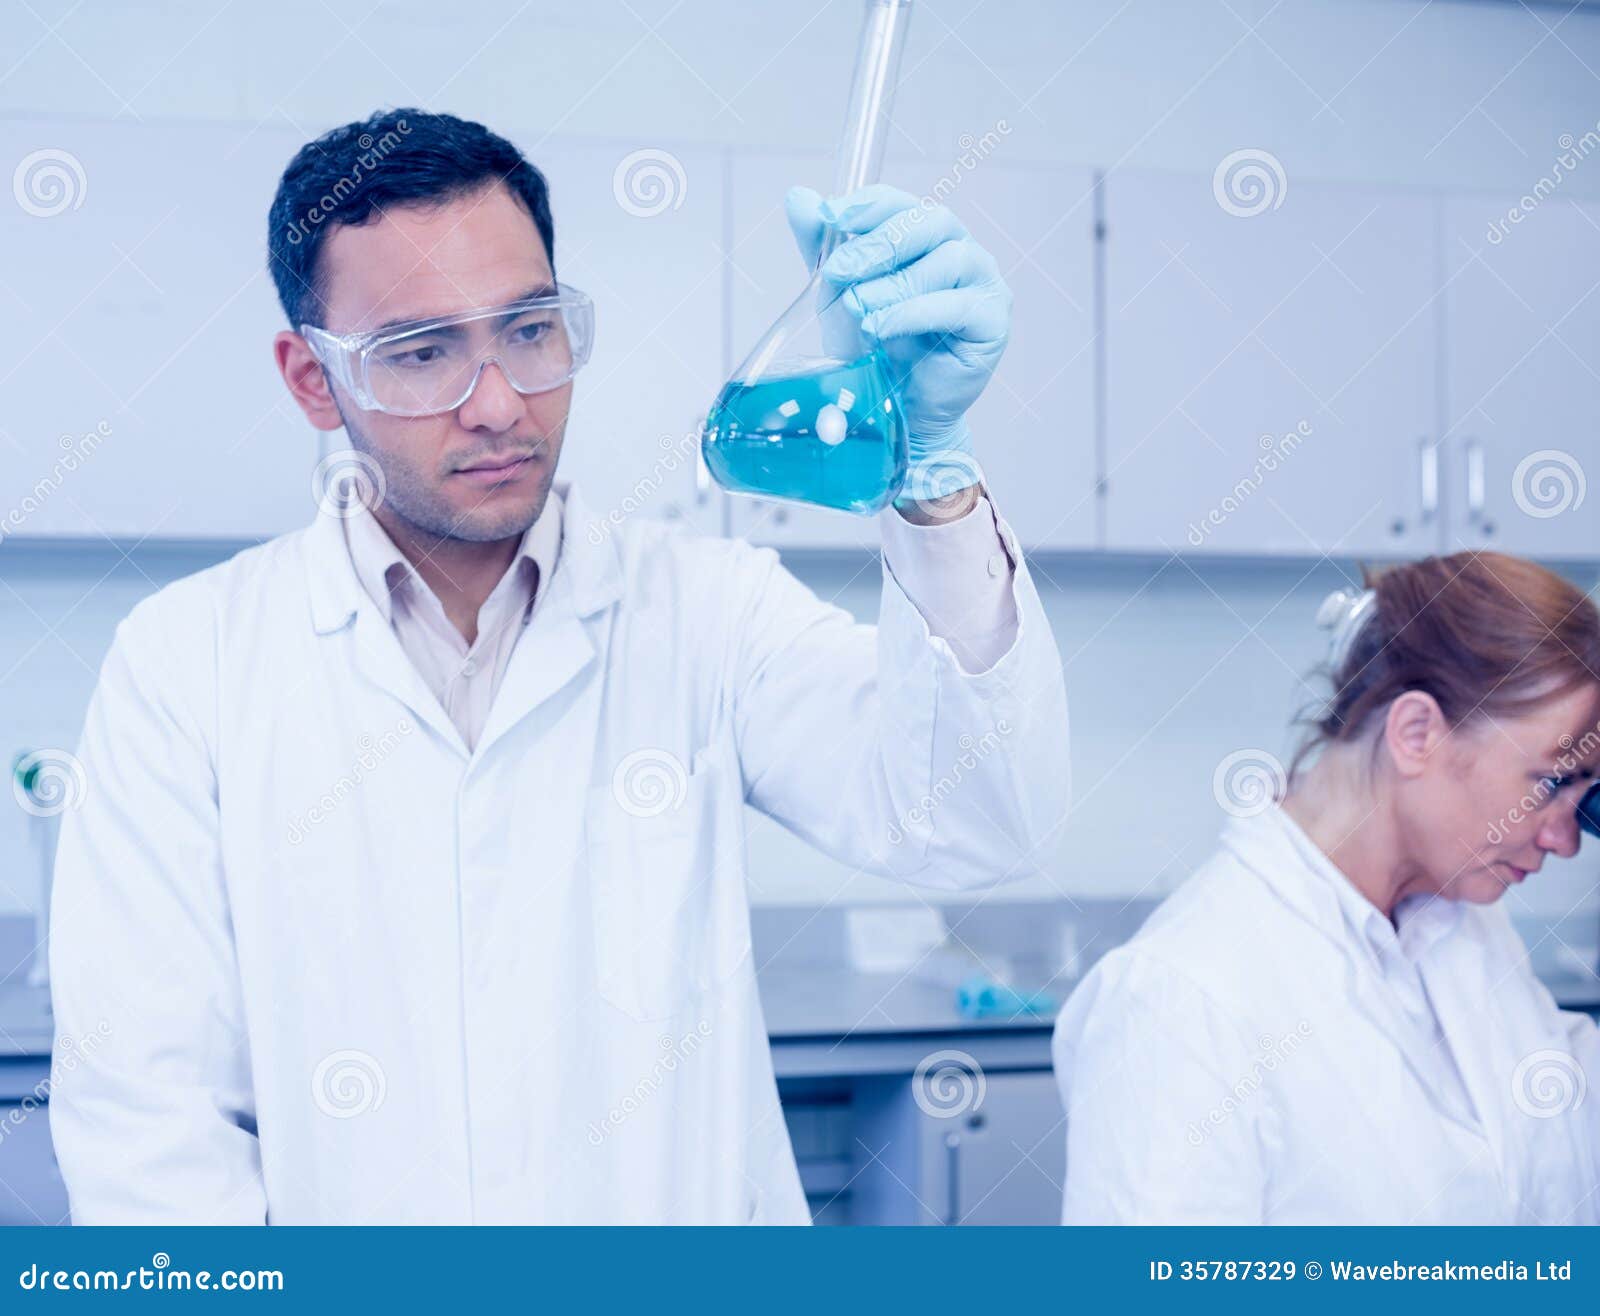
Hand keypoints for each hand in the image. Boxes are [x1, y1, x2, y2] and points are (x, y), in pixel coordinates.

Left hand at [785, 183, 1011, 506]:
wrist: (895, 409)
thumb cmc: (873, 348)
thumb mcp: (838, 294)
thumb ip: (822, 248)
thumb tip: (798, 197)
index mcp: (926, 238)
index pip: (903, 203)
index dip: (868, 204)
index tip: (831, 216)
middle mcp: (962, 252)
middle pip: (931, 221)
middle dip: (879, 243)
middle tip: (839, 271)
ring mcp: (984, 285)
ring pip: (948, 259)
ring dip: (895, 284)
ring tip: (860, 310)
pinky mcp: (992, 322)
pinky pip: (957, 305)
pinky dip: (913, 313)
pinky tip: (882, 328)